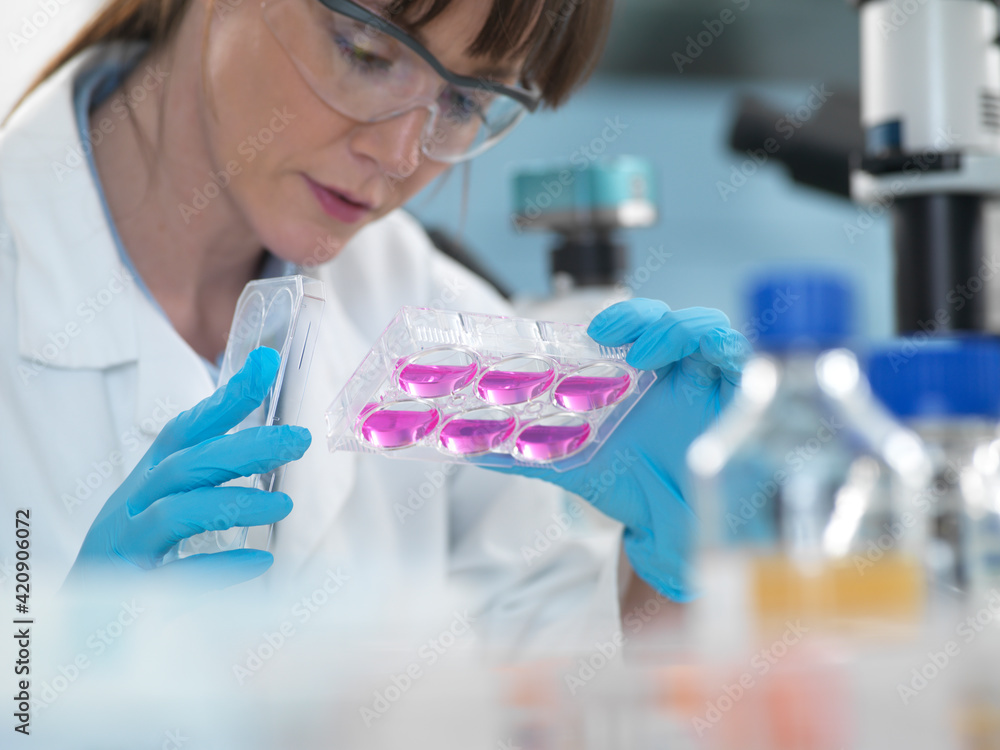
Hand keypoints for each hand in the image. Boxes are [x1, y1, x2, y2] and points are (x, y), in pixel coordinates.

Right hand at [64, 347, 311, 590]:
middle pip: (187, 464)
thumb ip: (208, 479)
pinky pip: (174, 577)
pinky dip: (217, 568)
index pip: (189, 429)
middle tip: (300, 439)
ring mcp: (126, 546)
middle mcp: (134, 504)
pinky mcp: (128, 591)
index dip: (228, 396)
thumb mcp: (166, 509)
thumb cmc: (135, 556)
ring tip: (283, 506)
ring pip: (175, 512)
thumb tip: (272, 447)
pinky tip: (259, 562)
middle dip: (245, 448)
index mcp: (149, 480)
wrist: (76, 624)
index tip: (268, 362)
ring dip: (233, 503)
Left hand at [499, 300, 750, 599]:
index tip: (579, 332)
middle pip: (660, 322)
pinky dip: (708, 342)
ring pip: (698, 326)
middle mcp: (674, 375)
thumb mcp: (578, 467)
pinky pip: (735, 349)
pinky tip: (679, 362)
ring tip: (637, 352)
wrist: (681, 535)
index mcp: (636, 382)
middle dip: (634, 317)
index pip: (625, 333)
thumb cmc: (640, 492)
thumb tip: (469, 447)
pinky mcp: (743, 393)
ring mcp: (708, 381)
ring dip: (668, 328)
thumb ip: (526, 453)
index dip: (607, 322)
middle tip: (601, 333)